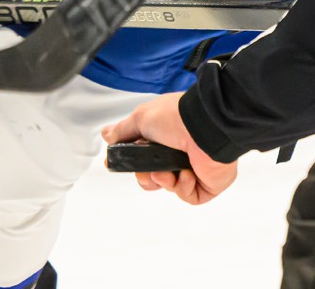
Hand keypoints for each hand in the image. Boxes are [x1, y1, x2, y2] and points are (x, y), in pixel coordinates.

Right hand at [102, 93, 238, 204]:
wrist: (204, 128)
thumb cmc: (176, 118)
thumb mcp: (140, 118)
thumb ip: (123, 130)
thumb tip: (106, 135)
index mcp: (165, 137)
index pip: (144, 157)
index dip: (133, 165)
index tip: (125, 165)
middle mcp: (179, 152)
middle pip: (153, 177)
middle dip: (146, 177)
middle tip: (148, 169)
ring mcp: (194, 168)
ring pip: (169, 187)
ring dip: (164, 181)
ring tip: (168, 171)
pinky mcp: (208, 184)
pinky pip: (189, 196)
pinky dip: (184, 188)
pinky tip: (186, 173)